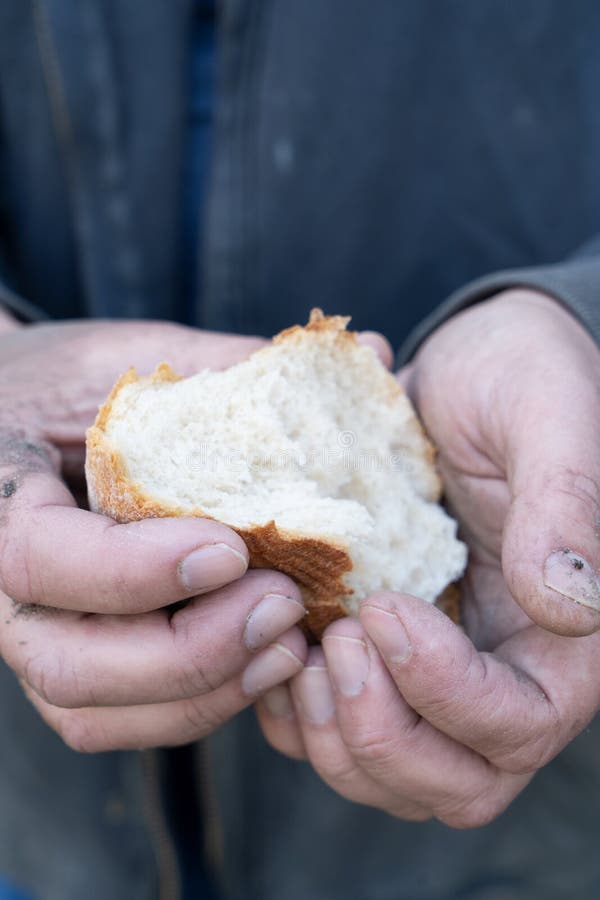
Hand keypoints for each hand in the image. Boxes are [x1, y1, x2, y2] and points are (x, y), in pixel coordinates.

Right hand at [0, 319, 308, 748]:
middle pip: (69, 666)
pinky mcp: (77, 659)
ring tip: (289, 642)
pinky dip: (197, 707)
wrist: (13, 419)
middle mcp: (1, 589)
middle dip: (188, 652)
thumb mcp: (129, 357)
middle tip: (281, 603)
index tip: (231, 548)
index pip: (35, 558)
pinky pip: (122, 720)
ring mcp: (35, 634)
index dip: (134, 570)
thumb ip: (231, 364)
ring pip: (95, 712)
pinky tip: (266, 662)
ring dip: (203, 693)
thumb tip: (371, 351)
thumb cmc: (66, 382)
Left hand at [256, 290, 599, 825]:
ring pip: (387, 771)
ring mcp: (434, 667)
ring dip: (328, 734)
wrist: (467, 368)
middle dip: (383, 734)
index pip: (519, 721)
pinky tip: (268, 643)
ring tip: (295, 650)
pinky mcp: (377, 649)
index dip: (449, 692)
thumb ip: (568, 502)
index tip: (386, 610)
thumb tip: (569, 606)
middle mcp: (501, 669)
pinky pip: (332, 724)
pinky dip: (293, 710)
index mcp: (562, 634)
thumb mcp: (550, 413)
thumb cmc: (521, 375)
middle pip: (454, 779)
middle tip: (336, 645)